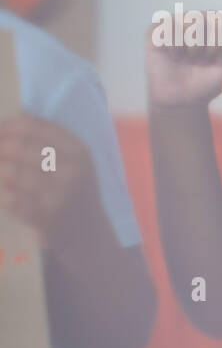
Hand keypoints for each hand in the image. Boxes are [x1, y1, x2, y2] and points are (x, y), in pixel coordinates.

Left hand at [0, 115, 99, 246]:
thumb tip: (18, 117)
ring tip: (6, 174)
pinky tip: (12, 195)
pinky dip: (5, 196)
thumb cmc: (74, 187)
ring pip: (12, 175)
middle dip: (1, 149)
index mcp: (79, 152)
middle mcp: (71, 172)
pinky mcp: (44, 217)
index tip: (1, 131)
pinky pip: (10, 199)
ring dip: (2, 173)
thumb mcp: (75, 159)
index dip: (10, 127)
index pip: (35, 129)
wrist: (86, 230)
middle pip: (20, 150)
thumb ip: (49, 136)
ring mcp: (58, 196)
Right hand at [145, 16, 221, 108]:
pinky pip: (170, 26)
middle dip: (215, 44)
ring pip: (194, 20)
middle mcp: (202, 19)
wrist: (183, 99)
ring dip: (195, 46)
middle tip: (206, 60)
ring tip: (191, 59)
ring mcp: (180, 21)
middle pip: (216, 18)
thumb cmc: (210, 82)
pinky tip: (175, 57)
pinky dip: (176, 46)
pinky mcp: (158, 28)